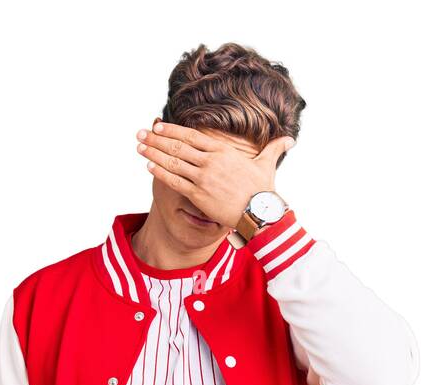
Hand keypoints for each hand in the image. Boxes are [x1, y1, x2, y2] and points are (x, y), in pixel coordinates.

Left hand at [137, 121, 292, 228]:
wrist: (260, 212)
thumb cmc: (263, 190)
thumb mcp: (267, 164)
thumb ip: (274, 148)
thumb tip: (291, 139)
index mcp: (222, 151)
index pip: (191, 136)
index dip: (172, 130)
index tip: (158, 126)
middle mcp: (210, 161)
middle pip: (177, 146)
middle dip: (156, 138)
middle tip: (140, 133)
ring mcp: (203, 178)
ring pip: (172, 161)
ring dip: (153, 153)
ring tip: (139, 147)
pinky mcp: (198, 195)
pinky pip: (174, 181)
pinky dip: (160, 172)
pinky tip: (149, 166)